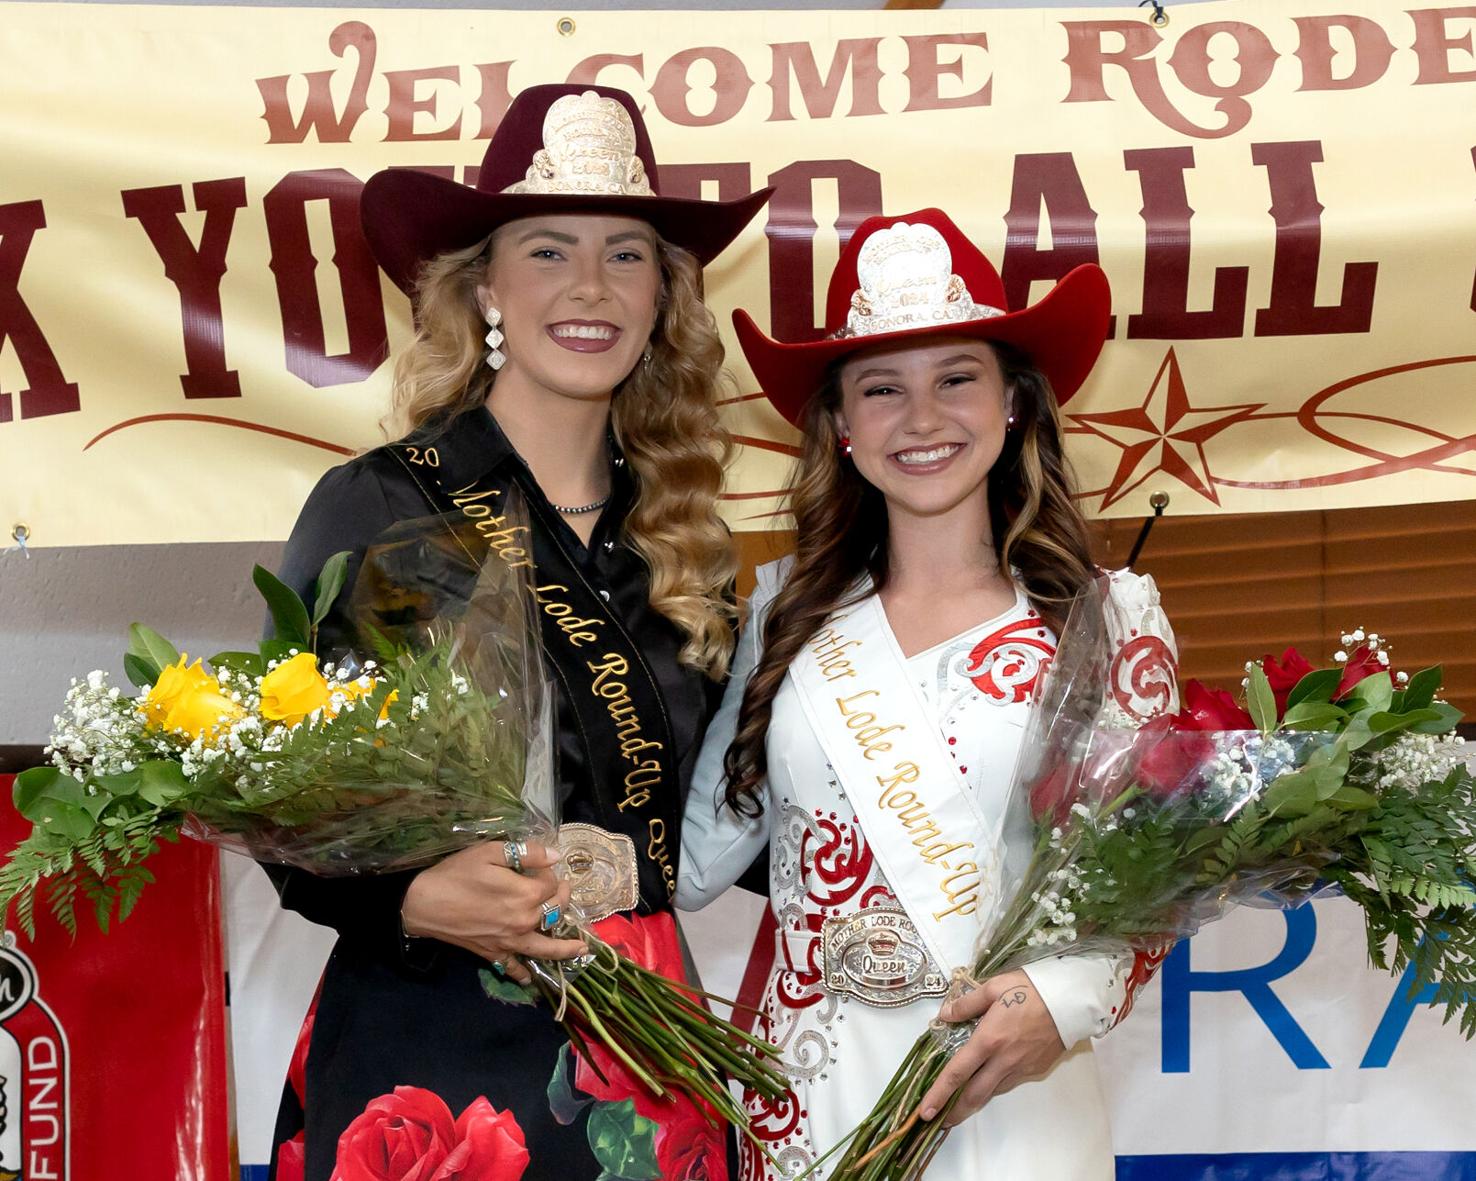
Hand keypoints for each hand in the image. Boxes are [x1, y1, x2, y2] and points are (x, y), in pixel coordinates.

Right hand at [401, 841, 586, 983]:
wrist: (423, 904)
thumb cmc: (456, 873)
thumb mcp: (490, 852)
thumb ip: (527, 853)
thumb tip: (556, 856)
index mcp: (525, 895)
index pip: (552, 884)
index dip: (550, 873)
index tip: (541, 866)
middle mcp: (524, 921)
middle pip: (555, 912)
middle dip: (562, 899)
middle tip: (562, 890)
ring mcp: (510, 941)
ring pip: (545, 948)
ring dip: (565, 949)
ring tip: (581, 950)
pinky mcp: (494, 953)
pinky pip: (513, 967)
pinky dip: (523, 973)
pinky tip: (531, 977)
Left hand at [919, 970, 1065, 1126]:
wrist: (1070, 1001)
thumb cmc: (1030, 990)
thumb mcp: (993, 987)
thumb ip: (966, 1003)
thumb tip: (945, 1015)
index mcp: (988, 1040)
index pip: (957, 1073)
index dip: (938, 1094)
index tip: (925, 1111)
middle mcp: (1003, 1061)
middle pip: (974, 1095)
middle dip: (954, 1112)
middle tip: (939, 1120)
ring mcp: (1021, 1068)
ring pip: (992, 1091)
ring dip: (974, 1101)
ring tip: (959, 1103)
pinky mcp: (1035, 1070)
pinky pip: (1009, 1082)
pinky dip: (995, 1086)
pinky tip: (989, 1080)